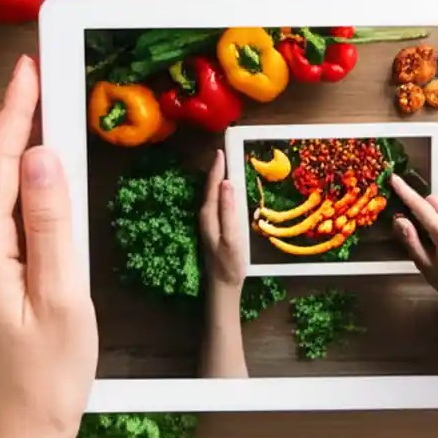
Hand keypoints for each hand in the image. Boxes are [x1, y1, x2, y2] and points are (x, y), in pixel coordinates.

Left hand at [0, 56, 97, 437]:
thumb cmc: (46, 377)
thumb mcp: (62, 296)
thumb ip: (52, 224)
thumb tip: (41, 156)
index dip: (15, 111)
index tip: (29, 66)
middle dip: (15, 119)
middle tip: (41, 75)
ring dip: (17, 150)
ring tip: (43, 110)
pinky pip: (1, 217)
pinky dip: (20, 187)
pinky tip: (39, 178)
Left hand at [200, 149, 244, 289]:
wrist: (223, 285)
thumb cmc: (230, 262)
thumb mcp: (232, 235)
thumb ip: (228, 209)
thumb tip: (226, 183)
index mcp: (209, 215)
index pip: (213, 186)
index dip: (217, 169)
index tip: (221, 152)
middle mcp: (205, 217)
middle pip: (210, 189)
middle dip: (216, 171)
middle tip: (224, 154)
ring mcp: (209, 224)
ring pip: (212, 196)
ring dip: (217, 181)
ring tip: (225, 167)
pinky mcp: (214, 229)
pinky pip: (216, 204)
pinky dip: (220, 194)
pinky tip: (227, 193)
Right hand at [390, 174, 437, 309]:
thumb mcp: (423, 264)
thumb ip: (411, 240)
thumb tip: (399, 219)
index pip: (422, 207)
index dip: (406, 192)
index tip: (395, 179)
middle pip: (434, 199)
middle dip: (421, 204)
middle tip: (414, 222)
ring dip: (434, 206)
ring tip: (430, 226)